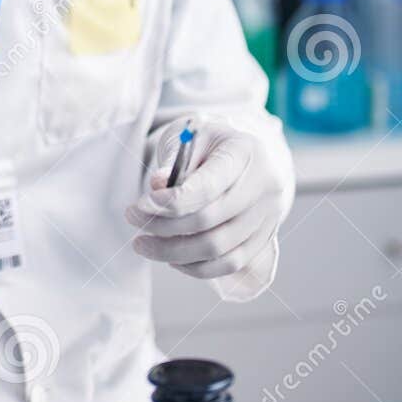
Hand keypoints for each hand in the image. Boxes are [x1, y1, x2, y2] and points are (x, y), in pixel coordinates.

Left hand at [125, 121, 289, 293]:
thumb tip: (157, 187)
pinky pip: (230, 264)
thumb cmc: (214, 141)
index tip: (141, 205)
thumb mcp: (191, 135)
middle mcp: (265, 186)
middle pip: (210, 221)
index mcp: (246, 152)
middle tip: (133, 220)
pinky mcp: (264, 238)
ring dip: (174, 252)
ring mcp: (268, 215)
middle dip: (164, 227)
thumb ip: (174, 161)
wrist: (251, 153)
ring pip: (218, 249)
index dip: (172, 202)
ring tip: (143, 244)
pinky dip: (196, 267)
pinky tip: (171, 257)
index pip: (209, 186)